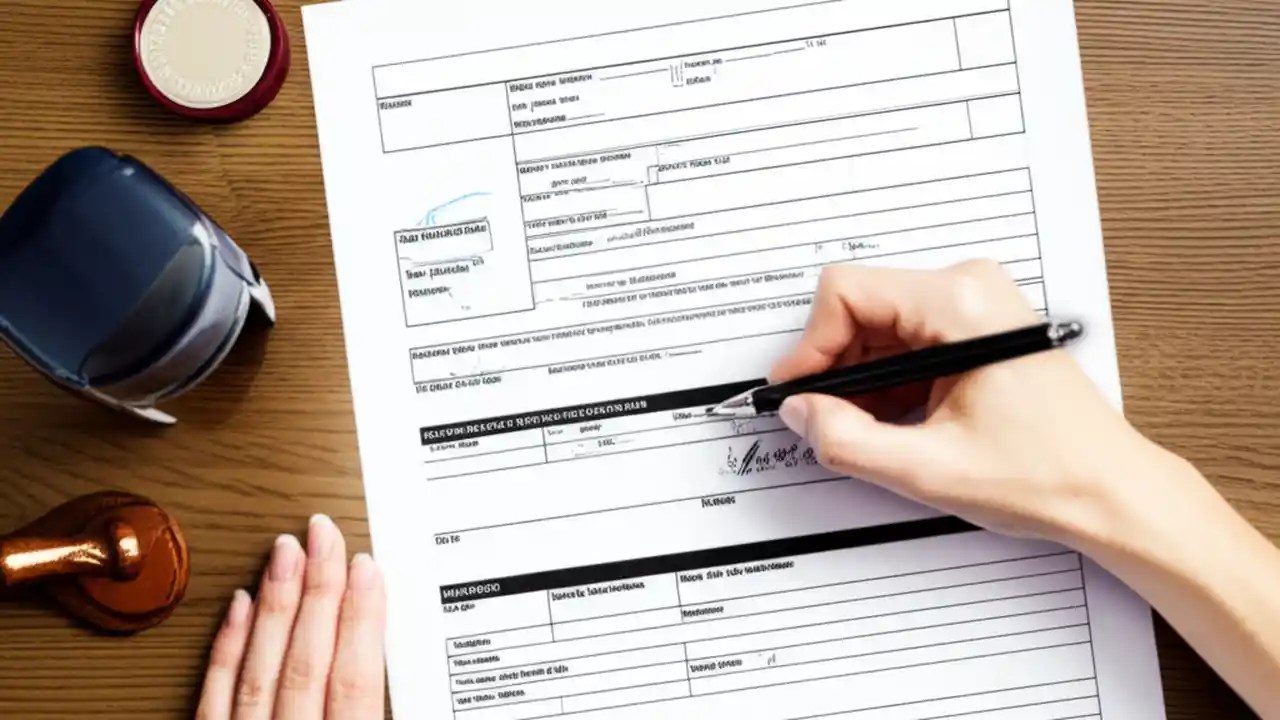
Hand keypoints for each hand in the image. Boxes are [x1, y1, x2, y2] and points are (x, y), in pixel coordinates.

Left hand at [196, 515, 385, 719]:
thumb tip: (422, 681)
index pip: (354, 680)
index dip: (361, 619)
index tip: (365, 570)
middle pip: (307, 661)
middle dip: (319, 590)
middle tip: (323, 536)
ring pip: (260, 669)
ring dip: (276, 604)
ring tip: (285, 552)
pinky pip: (214, 698)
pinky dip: (228, 649)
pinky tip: (240, 606)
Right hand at [771, 260, 1169, 545]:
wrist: (1109, 490)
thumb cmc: (1049, 473)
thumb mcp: (930, 469)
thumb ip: (848, 441)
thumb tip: (801, 413)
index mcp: (961, 305)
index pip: (846, 291)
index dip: (810, 346)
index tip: (798, 391)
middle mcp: (970, 288)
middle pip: (860, 305)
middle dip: (835, 366)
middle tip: (826, 419)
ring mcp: (974, 304)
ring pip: (878, 323)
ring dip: (861, 377)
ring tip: (869, 429)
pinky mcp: (975, 326)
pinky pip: (905, 337)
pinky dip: (887, 379)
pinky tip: (894, 421)